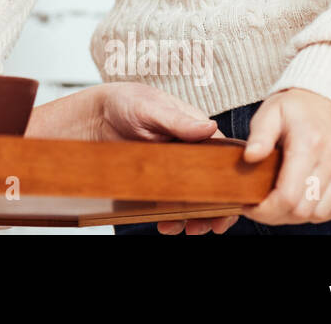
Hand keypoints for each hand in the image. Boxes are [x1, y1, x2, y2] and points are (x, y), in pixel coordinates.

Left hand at [30, 82, 238, 234]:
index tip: (235, 200)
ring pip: (194, 199)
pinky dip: (172, 217)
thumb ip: (178, 120)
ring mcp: (174, 171)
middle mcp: (190, 154)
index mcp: (197, 132)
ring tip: (188, 228)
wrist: (94, 117)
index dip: (233, 180)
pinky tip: (167, 223)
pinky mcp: (156, 183)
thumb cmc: (127, 102)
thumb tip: (209, 127)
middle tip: (212, 225)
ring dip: (195, 216)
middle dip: (217, 207)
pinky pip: (170, 204)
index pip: (225, 158)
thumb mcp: (151, 108)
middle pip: (214, 185)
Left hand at [240, 87, 330, 224]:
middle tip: (263, 207)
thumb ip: (259, 136)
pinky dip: (323, 211)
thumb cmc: (294, 106)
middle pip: (306, 209)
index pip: (288, 195)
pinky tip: (306, 201)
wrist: (329, 93)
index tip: (251, 207)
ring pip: (325, 212)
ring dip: (301, 216)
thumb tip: (250, 157)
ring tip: (282, 205)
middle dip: (280, 215)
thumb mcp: (269, 113)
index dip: (267, 210)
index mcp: (309, 141)